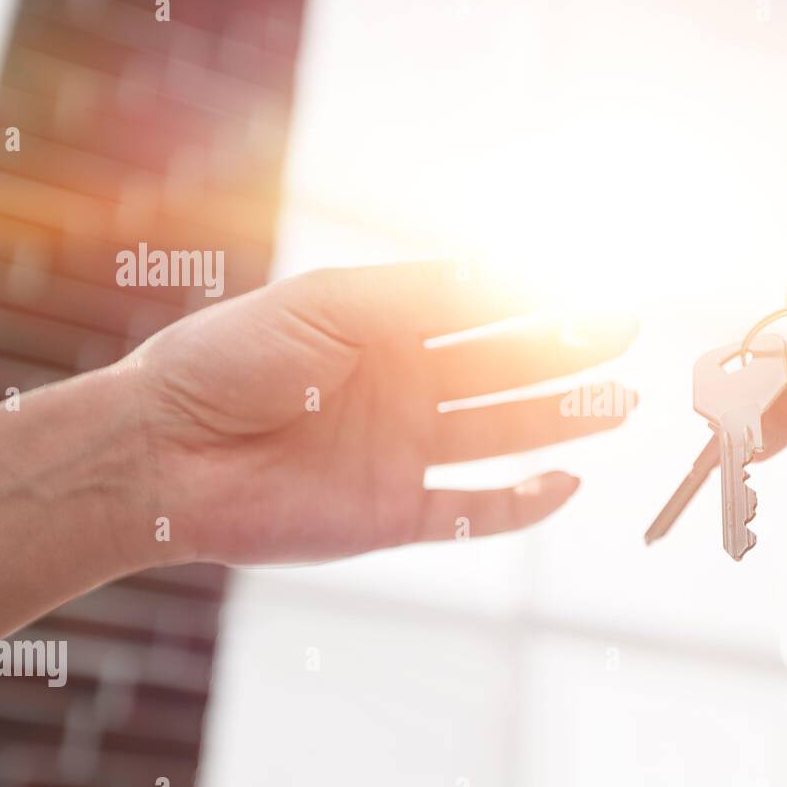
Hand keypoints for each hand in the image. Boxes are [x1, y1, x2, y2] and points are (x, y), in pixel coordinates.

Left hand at [130, 263, 636, 563]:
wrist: (165, 451)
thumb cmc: (230, 360)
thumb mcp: (326, 302)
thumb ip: (415, 293)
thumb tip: (502, 274)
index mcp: (387, 331)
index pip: (479, 314)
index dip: (535, 302)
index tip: (586, 286)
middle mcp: (404, 388)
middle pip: (504, 371)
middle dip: (565, 353)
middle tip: (622, 333)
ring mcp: (404, 452)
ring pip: (502, 434)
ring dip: (562, 420)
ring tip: (618, 402)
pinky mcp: (395, 512)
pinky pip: (474, 511)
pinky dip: (522, 503)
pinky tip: (564, 483)